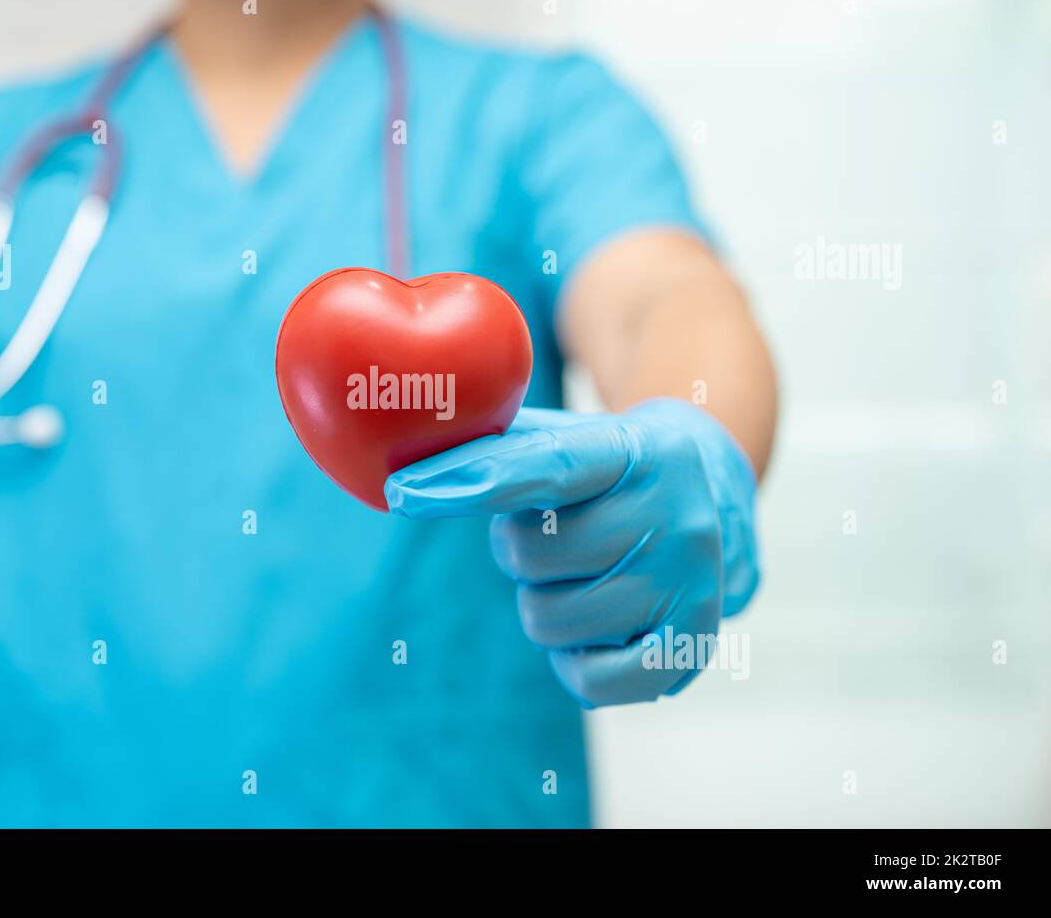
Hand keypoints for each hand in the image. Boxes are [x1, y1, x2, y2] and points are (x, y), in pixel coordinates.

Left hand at [384, 398, 759, 706]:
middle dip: (519, 549)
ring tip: (585, 574)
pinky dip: (572, 660)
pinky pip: (587, 680)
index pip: (545, 468)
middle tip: (557, 533)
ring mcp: (691, 584)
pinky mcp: (694, 646)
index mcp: (638, 450)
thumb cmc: (607, 468)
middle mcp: (676, 516)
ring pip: (548, 619)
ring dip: (544, 601)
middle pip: (531, 555)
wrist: (713, 494)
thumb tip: (403, 460)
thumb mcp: (565, 435)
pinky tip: (597, 624)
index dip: (468, 482)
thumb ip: (495, 443)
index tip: (402, 494)